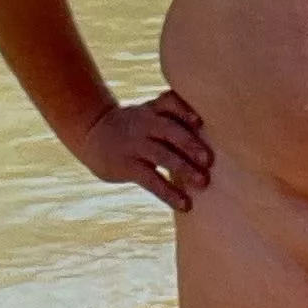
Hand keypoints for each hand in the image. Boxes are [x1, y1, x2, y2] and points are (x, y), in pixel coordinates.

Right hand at [68, 88, 213, 211]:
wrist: (92, 133)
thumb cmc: (133, 125)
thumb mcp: (149, 112)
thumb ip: (174, 117)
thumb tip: (215, 134)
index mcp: (153, 109)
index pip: (169, 102)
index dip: (184, 110)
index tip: (199, 121)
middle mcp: (145, 123)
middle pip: (169, 130)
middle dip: (190, 144)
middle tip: (209, 159)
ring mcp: (135, 144)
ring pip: (162, 155)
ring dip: (184, 169)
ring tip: (203, 183)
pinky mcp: (127, 166)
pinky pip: (151, 180)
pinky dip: (169, 193)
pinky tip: (184, 204)